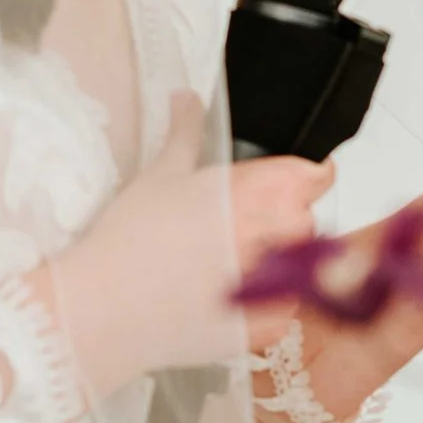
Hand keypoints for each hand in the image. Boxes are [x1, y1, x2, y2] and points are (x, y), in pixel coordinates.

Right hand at [41, 95, 334, 395]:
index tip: (281, 188)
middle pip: (302, 223)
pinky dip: (256, 306)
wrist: (104, 311)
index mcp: (266, 190)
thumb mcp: (161, 175)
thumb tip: (186, 97)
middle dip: (273, 226)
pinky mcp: (271, 324)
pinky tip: (216, 300)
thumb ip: (185, 131)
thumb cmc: (130, 242)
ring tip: (213, 270)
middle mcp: (283, 235)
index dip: (300, 180)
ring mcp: (282, 284)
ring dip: (266, 266)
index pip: (318, 177)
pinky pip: (280, 308)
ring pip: (293, 267)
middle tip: (224, 234)